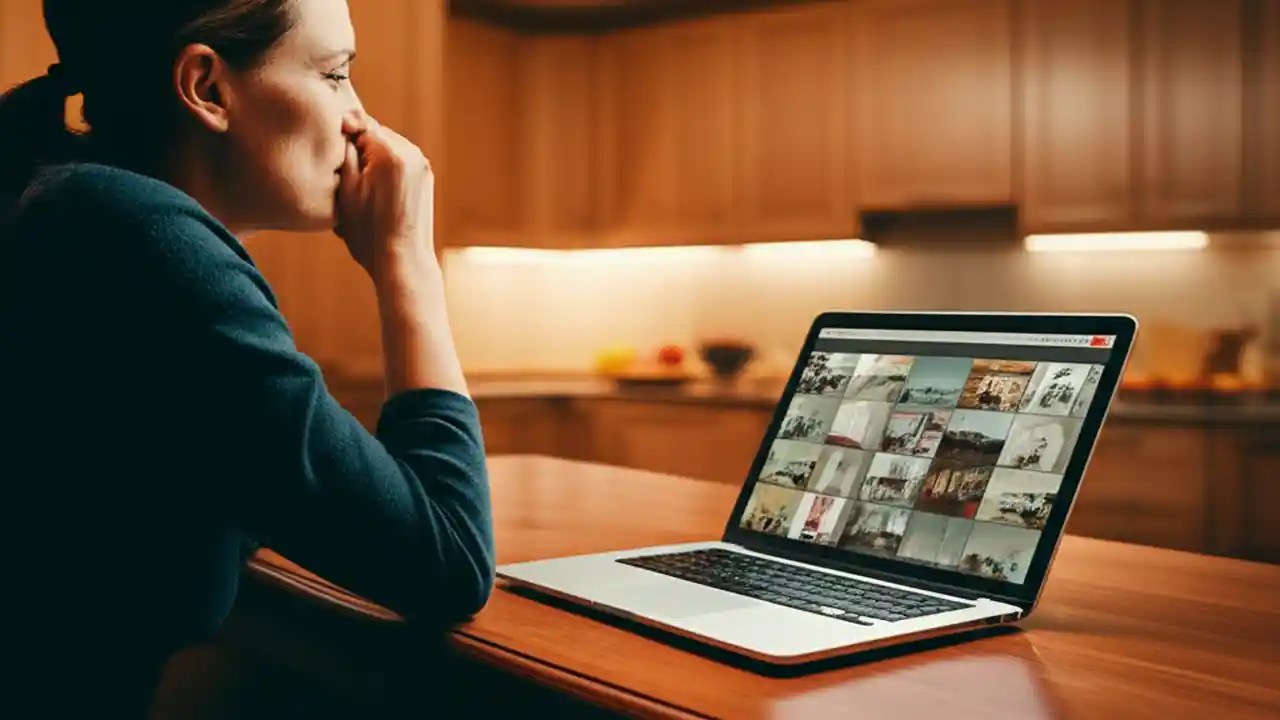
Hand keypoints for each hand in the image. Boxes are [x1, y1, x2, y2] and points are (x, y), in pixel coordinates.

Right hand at [334, 112, 435, 280]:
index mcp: (390, 152)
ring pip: (389, 147)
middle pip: (376, 134)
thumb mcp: (346, 189)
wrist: (403, 260)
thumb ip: (344, 152)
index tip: (330, 145)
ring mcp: (422, 165)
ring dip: (373, 156)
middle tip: (341, 166)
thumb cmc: (368, 231)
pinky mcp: (426, 178)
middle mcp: (412, 153)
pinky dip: (387, 167)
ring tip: (358, 181)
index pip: (360, 123)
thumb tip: (344, 128)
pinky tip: (375, 190)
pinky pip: (401, 161)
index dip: (342, 132)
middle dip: (359, 145)